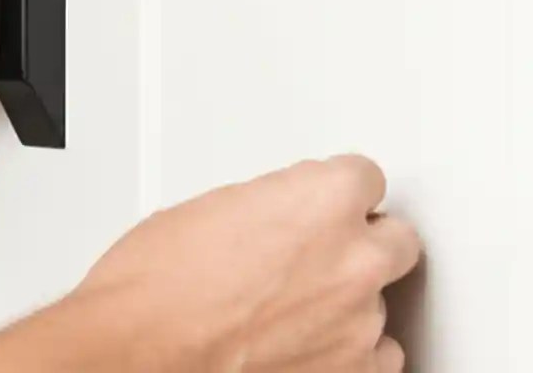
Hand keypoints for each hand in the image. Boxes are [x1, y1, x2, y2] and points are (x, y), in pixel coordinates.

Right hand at [0, 156, 419, 371]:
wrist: (135, 356)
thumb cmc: (153, 292)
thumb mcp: (213, 210)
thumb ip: (273, 207)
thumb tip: (279, 219)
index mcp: (324, 198)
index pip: (367, 177)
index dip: (337, 195)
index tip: (323, 208)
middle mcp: (354, 257)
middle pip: (396, 237)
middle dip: (361, 244)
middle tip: (317, 259)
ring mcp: (358, 323)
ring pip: (382, 303)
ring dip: (349, 305)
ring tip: (294, 314)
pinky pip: (380, 359)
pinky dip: (350, 357)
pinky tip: (310, 350)